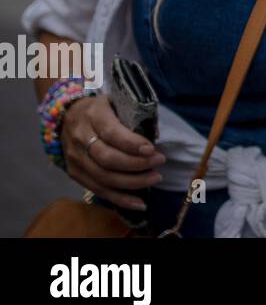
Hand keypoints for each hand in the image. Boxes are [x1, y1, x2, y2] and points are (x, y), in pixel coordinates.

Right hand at [60, 94, 164, 211]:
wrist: (66, 115)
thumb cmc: (100, 107)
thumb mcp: (114, 101)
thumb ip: (130, 116)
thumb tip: (157, 133)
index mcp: (92, 115)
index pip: (111, 133)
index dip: (132, 144)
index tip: (152, 149)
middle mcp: (80, 138)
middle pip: (107, 158)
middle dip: (137, 164)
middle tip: (160, 162)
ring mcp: (74, 158)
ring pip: (103, 177)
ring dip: (132, 182)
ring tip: (155, 178)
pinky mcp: (74, 173)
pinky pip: (97, 189)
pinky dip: (119, 198)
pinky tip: (139, 203)